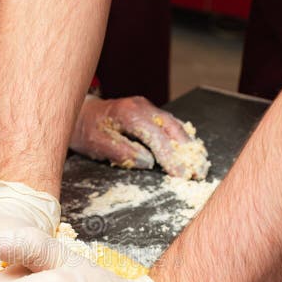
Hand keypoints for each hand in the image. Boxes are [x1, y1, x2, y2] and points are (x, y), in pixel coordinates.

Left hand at [70, 95, 207, 177]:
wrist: (81, 114)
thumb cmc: (86, 130)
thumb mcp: (96, 144)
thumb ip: (120, 151)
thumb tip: (146, 162)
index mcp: (129, 113)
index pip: (156, 137)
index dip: (170, 157)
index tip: (180, 174)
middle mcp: (143, 107)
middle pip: (172, 129)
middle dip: (187, 152)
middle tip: (199, 172)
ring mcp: (149, 108)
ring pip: (176, 126)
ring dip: (190, 146)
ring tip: (201, 165)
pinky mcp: (151, 113)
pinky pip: (172, 125)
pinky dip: (184, 139)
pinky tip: (192, 152)